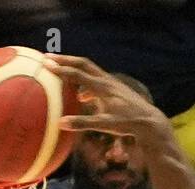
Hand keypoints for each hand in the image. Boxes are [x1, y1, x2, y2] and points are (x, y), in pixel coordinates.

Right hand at [44, 54, 170, 139]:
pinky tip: (82, 96)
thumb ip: (83, 123)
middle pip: (82, 64)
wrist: (149, 121)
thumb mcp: (104, 125)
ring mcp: (111, 83)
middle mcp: (106, 81)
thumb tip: (61, 123)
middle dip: (65, 60)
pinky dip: (85, 84)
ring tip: (61, 71)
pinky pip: (96, 81)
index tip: (46, 64)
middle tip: (48, 58)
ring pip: (89, 70)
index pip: (77, 74)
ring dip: (74, 68)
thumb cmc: (127, 123)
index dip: (61, 69)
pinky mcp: (115, 89)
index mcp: (102, 87)